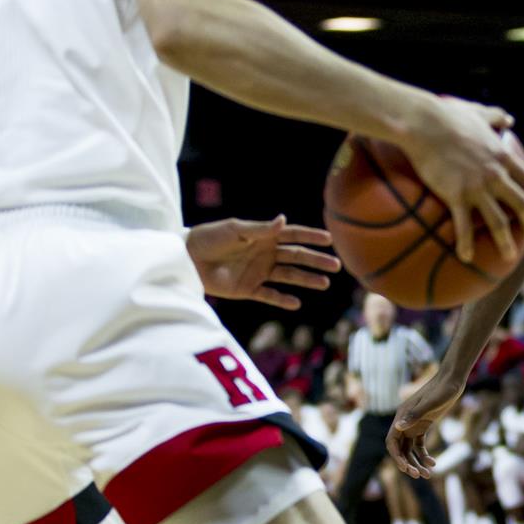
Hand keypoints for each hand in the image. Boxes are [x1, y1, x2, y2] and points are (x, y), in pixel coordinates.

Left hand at [187, 215, 341, 309]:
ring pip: (288, 276)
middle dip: (316, 261)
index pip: (293, 236)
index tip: (330, 240)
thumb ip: (260, 229)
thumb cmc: (209, 238)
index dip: (311, 238)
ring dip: (306, 280)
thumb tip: (284, 220)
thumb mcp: (235, 230)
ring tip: (324, 284)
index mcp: (263, 236)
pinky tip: (297, 303)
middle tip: (336, 265)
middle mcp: (265, 254)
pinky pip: (269, 295)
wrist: (186, 259)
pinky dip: (282, 300)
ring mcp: (258, 272)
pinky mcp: (248, 289)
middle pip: (296, 257)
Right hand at [386, 375, 461, 478]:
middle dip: (407, 463)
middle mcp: (405, 422)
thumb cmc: (442, 389)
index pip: (391, 441)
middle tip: (418, 475)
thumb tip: (398, 427)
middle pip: (400, 449)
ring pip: (410, 449)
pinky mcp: (424, 425)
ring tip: (428, 474)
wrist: (452, 380)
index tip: (406, 468)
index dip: (396, 456)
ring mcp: (414, 424)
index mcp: (402, 416)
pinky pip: (420, 445)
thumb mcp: (430, 403)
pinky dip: (424, 455)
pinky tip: (434, 463)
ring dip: (416, 462)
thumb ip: (414, 415)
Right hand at [399, 97, 523, 263]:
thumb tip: (508, 119)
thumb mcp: (479, 113)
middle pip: (522, 204)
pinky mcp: (456, 196)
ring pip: (499, 222)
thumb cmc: (448, 116)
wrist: (425, 124)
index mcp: (502, 156)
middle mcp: (495, 175)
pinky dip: (466, 244)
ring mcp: (477, 188)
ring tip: (509, 258)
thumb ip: (496, 117)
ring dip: (506, 243)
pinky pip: (464, 226)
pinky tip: (466, 257)